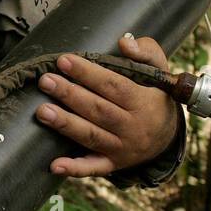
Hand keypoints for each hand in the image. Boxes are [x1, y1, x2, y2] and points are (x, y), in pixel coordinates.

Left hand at [35, 34, 179, 176]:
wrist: (169, 136)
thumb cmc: (156, 96)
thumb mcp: (160, 70)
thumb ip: (146, 51)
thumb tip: (124, 42)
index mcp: (143, 102)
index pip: (113, 85)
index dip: (88, 73)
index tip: (64, 60)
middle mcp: (132, 128)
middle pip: (98, 110)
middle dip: (70, 95)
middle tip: (46, 81)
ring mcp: (122, 148)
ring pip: (91, 136)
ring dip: (66, 124)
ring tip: (41, 112)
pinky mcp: (112, 164)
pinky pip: (93, 168)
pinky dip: (74, 169)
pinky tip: (54, 165)